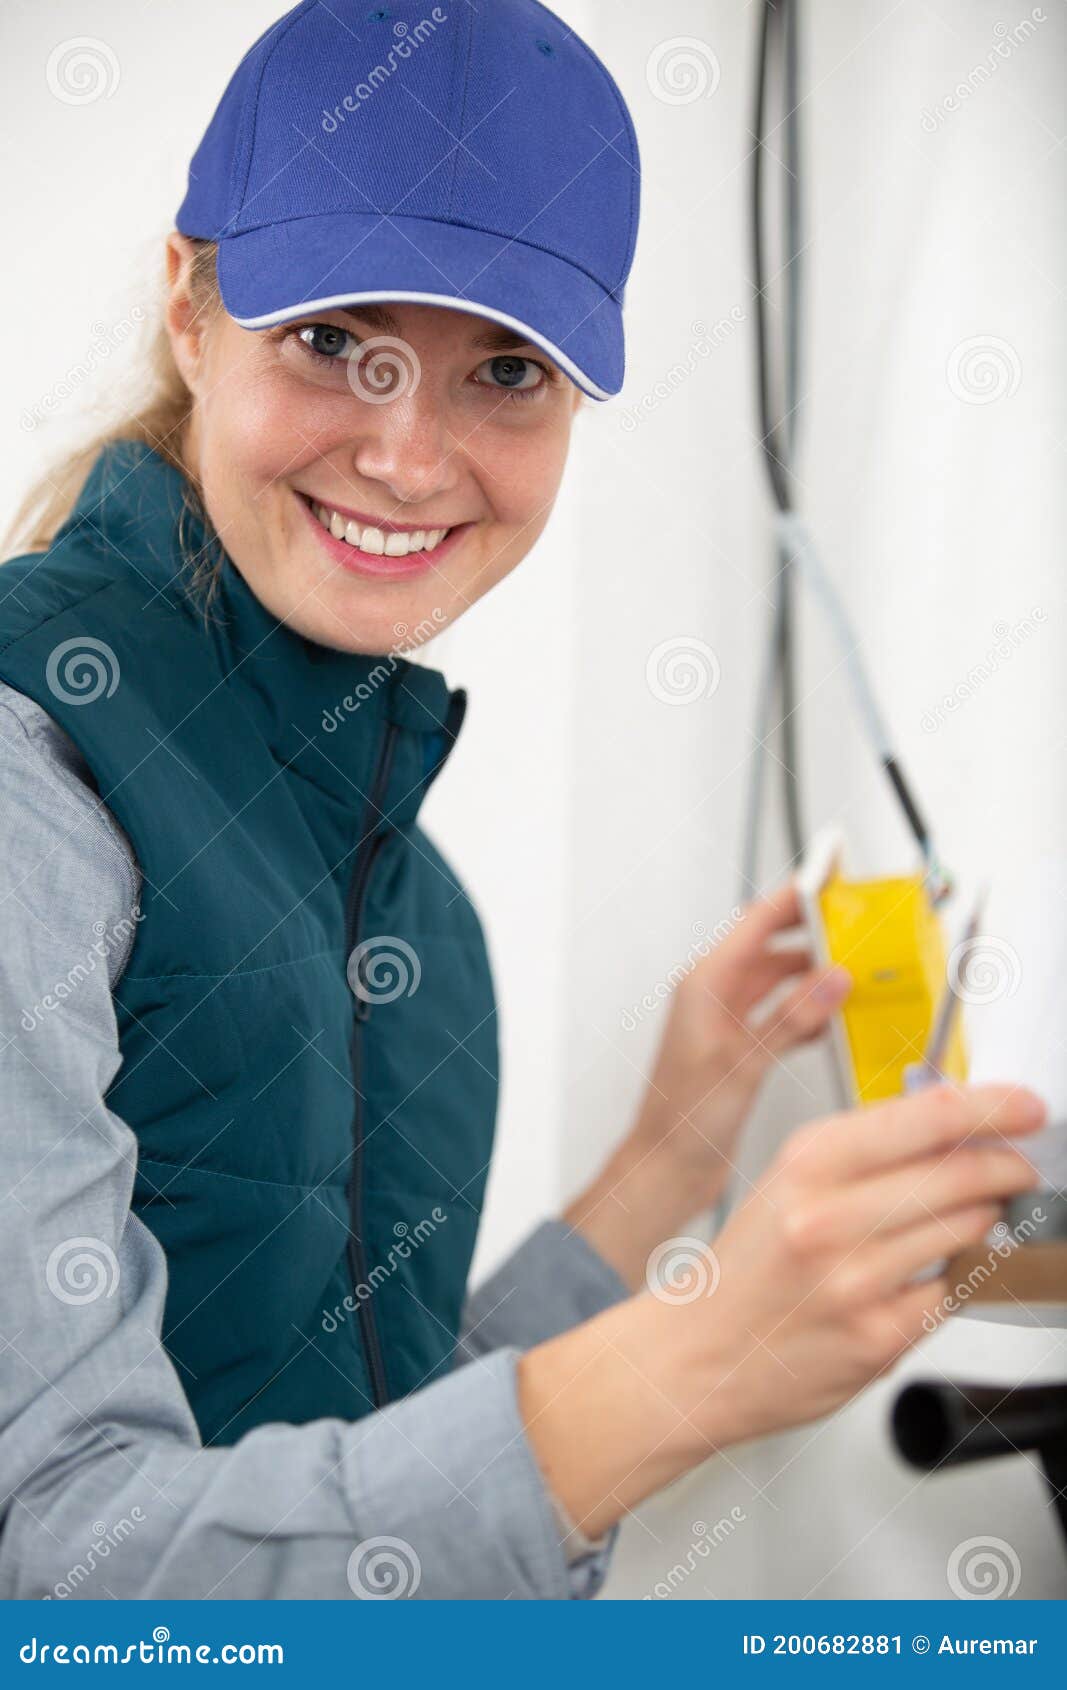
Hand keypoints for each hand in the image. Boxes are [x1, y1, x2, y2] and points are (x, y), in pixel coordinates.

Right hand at [522, 1082, 1044, 1536]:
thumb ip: (867, 1151)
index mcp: (808, 1162)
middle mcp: (828, 1217)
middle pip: (960, 1175)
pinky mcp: (877, 1339)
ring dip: (985, 1221)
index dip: (994, 1108)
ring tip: (969, 1218)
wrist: (700, 1355)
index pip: (927, 1116)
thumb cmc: (750, 1268)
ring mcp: (855, 1281)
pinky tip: (934, 1271)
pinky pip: (952, 1293)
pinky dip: (956, 1277)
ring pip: (966, 1232)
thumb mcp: (790, 1180)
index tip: (1026, 1108)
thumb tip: (954, 1127)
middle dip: (1006, 1168)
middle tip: (1018, 1168)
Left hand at [565, 880, 850, 1284]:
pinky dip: (807, 1012)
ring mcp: (726, 1023)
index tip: (828, 879)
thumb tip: (832, 980)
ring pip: (778, 982)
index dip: (793, 898)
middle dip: (811, 934)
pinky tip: (833, 1019)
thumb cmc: (681, 1120)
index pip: (754, 923)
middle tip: (854, 926)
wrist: (665, 1168)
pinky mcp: (739, 1049)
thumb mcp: (742, 1064)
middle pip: (769, 947)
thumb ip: (791, 1020)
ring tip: (855, 969)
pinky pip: (780, 1015)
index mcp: (703, 986)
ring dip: (812, 976)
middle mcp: (713, 997)